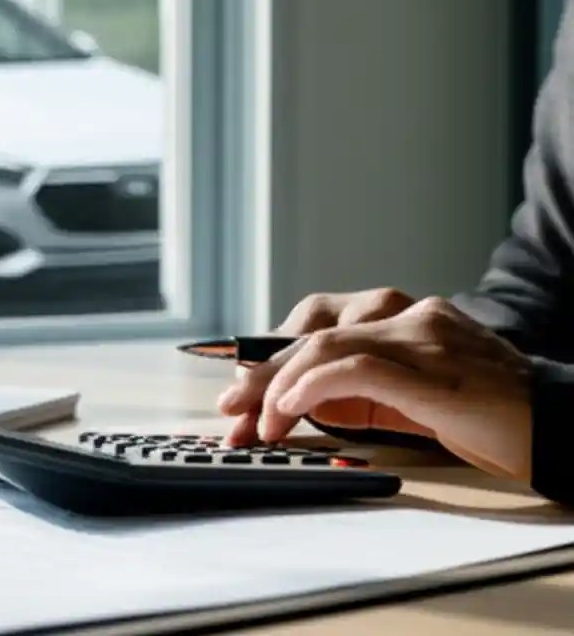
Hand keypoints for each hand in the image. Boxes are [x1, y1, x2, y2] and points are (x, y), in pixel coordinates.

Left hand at [219, 288, 416, 443]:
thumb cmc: (503, 416)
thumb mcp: (419, 403)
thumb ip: (365, 394)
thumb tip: (305, 403)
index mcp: (404, 317)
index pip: (318, 325)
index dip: (271, 358)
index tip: (242, 398)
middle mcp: (411, 313)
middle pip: (313, 329)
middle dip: (262, 370)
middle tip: (230, 407)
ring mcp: (424, 335)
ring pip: (324, 344)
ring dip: (278, 383)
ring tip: (257, 422)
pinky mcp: (435, 370)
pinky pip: (355, 368)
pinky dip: (311, 386)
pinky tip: (289, 409)